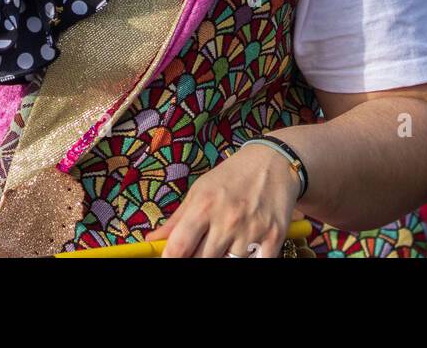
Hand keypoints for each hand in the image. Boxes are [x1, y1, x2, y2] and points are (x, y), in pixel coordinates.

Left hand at [146, 142, 299, 257]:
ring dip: (223, 259)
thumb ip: (176, 219)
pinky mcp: (274, 238)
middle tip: (201, 248)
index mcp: (204, 205)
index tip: (168, 262)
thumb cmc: (232, 176)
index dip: (170, 260)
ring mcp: (252, 230)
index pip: (179, 247)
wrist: (273, 161)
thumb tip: (152, 240)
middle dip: (197, 259)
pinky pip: (257, 264)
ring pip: (228, 266)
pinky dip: (248, 260)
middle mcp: (227, 219)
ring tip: (224, 244)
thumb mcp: (200, 190)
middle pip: (202, 261)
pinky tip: (244, 249)